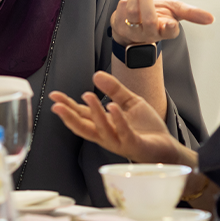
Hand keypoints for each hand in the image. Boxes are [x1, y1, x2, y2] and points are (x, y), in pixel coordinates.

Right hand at [50, 71, 195, 165]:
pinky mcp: (133, 144)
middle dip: (69, 116)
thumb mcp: (129, 102)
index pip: (81, 114)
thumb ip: (114, 89)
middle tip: (57, 105)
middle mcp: (107, 134)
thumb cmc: (146, 128)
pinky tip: (112, 107)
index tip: (54, 96)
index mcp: (104, 124)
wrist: (165, 146)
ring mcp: (119, 141)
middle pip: (83, 127)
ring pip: (101, 129)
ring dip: (94, 112)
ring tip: (87, 95)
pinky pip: (123, 132)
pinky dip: (117, 120)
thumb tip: (96, 75)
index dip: (67, 106)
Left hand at [109, 0, 214, 45]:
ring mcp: (133, 31)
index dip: (170, 27)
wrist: (135, 18)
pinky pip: (120, 7)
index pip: (170, 32)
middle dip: (146, 0)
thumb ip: (192, 13)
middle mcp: (150, 33)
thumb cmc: (158, 13)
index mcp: (166, 30)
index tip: (171, 22)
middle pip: (149, 19)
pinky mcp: (119, 25)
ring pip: (132, 12)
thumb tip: (211, 19)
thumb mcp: (175, 10)